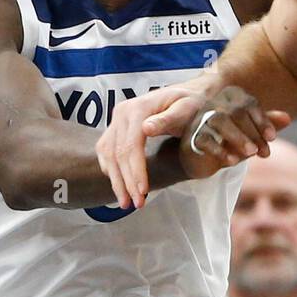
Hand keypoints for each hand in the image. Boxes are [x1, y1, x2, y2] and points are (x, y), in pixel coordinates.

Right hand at [97, 81, 215, 209]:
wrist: (188, 92)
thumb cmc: (191, 101)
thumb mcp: (186, 108)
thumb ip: (168, 118)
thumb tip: (146, 128)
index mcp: (137, 109)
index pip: (130, 145)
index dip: (135, 171)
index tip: (142, 191)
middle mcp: (121, 113)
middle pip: (117, 153)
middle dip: (126, 182)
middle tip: (136, 204)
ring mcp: (117, 120)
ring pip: (108, 154)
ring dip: (115, 180)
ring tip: (125, 202)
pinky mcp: (116, 127)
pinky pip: (106, 150)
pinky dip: (110, 169)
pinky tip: (119, 184)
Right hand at [179, 88, 290, 179]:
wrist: (199, 158)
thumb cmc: (227, 142)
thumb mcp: (250, 135)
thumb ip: (267, 125)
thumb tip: (288, 118)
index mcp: (229, 100)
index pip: (248, 103)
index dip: (263, 120)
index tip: (272, 138)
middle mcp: (214, 105)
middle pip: (235, 111)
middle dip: (253, 132)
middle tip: (265, 152)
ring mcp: (201, 120)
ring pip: (219, 120)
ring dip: (237, 137)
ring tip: (250, 154)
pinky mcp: (192, 137)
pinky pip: (204, 139)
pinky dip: (220, 150)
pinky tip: (232, 162)